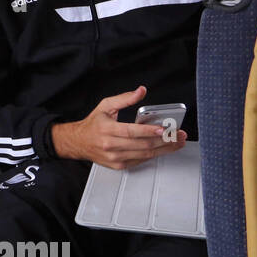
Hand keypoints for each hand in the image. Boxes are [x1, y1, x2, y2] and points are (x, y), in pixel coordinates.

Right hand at [50, 86, 185, 169]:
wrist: (78, 142)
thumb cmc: (93, 124)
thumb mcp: (105, 106)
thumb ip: (124, 99)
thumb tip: (141, 91)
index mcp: (107, 129)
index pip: (131, 131)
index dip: (149, 131)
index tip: (164, 129)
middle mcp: (111, 145)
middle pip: (143, 145)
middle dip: (165, 140)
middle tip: (178, 135)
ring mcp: (115, 158)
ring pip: (145, 154)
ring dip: (164, 149)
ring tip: (177, 142)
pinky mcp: (118, 165)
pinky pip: (140, 160)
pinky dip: (153, 154)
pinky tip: (163, 149)